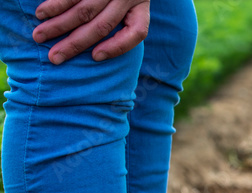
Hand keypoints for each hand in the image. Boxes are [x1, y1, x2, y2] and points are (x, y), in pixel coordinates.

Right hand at [32, 0, 150, 64]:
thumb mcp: (131, 2)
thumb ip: (121, 19)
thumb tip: (97, 50)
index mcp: (141, 6)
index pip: (137, 32)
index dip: (118, 47)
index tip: (96, 57)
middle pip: (102, 26)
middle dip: (75, 44)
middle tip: (54, 57)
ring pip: (84, 11)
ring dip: (59, 25)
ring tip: (40, 35)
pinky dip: (56, 4)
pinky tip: (42, 13)